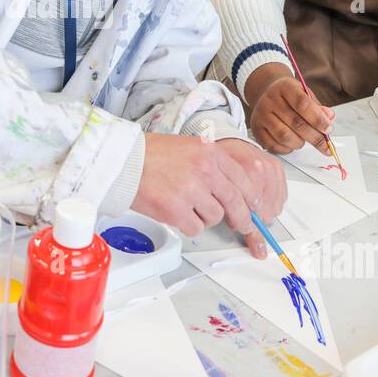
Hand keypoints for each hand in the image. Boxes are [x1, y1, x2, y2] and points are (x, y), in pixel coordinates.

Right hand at [133, 134, 287, 259]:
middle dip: (242, 218)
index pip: (243, 179)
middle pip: (235, 202)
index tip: (254, 206)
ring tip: (189, 208)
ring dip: (206, 218)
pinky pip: (196, 228)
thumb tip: (233, 190)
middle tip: (242, 224)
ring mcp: (191, 191)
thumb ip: (212, 165)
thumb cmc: (152, 155)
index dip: (251, 197)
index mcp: (210, 153)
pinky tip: (178, 214)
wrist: (124, 163)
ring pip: (215, 217)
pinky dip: (189, 225)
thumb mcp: (189, 148)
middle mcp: (205, 170)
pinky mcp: (176, 211)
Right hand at [246, 63, 333, 154]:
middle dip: (315, 137)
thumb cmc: (289, 97)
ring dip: (300, 143)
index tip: (328, 128)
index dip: (318, 118)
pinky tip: (293, 143)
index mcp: (284, 87)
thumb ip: (318, 107)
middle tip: (326, 145)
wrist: (267, 95)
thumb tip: (329, 117)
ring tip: (305, 140)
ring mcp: (260, 115)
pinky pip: (274, 145)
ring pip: (285, 136)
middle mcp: (269, 100)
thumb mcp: (305, 95)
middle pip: (295, 123)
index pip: (302, 103)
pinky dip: (288, 148)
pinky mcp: (256, 129)